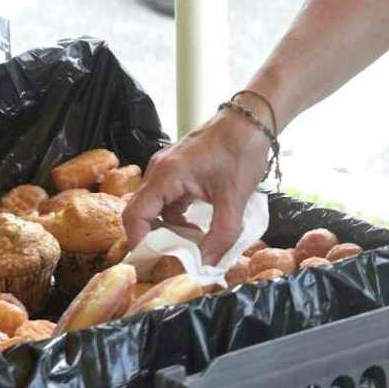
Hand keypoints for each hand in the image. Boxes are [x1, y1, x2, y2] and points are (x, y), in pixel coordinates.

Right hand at [121, 109, 269, 262]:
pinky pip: (167, 199)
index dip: (139, 243)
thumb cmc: (241, 151)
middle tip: (167, 262)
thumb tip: (207, 268)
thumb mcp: (233, 200)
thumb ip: (220, 237)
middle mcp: (159, 170)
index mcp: (165, 176)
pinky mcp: (179, 169)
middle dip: (151, 239)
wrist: (253, 119)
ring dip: (166, 229)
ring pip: (155, 206)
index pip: (135, 216)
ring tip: (187, 248)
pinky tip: (195, 228)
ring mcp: (168, 168)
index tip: (151, 264)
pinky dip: (176, 216)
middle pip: (140, 212)